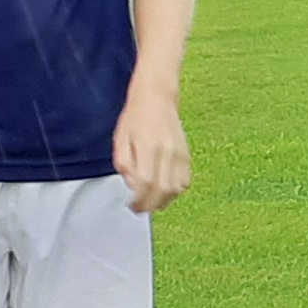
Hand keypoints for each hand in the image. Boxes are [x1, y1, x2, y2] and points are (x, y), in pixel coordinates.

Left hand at [112, 90, 191, 213]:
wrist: (157, 98)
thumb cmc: (135, 118)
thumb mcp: (120, 139)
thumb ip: (124, 164)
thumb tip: (132, 186)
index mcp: (147, 146)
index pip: (146, 182)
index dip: (139, 199)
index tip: (131, 205)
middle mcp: (167, 151)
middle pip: (163, 189)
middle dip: (150, 205)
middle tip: (139, 209)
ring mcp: (180, 154)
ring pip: (176, 188)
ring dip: (163, 201)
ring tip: (151, 201)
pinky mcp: (187, 155)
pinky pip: (185, 181)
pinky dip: (175, 192)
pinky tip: (163, 190)